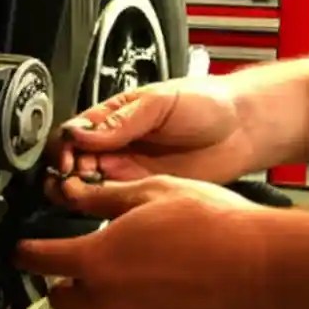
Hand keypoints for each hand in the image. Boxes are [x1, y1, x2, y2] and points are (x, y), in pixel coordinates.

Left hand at [16, 175, 277, 308]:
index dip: (26, 252)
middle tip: (76, 263)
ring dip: (90, 304)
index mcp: (98, 259)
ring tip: (114, 282)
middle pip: (59, 298)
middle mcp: (108, 300)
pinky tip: (138, 305)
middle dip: (60, 280)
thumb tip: (73, 193)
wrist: (266, 270)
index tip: (23, 250)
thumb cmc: (217, 227)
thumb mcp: (153, 192)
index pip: (39, 259)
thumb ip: (105, 198)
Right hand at [47, 77, 256, 186]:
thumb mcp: (159, 103)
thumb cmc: (208, 103)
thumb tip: (80, 132)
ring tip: (85, 193)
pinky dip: (103, 205)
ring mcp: (129, 169)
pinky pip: (114, 201)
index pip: (72, 133)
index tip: (66, 159)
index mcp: (113, 116)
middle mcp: (116, 144)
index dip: (63, 148)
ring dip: (80, 191)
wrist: (245, 128)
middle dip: (67, 173)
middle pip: (74, 162)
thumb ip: (119, 121)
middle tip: (75, 180)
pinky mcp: (145, 191)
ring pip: (89, 185)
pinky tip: (105, 203)